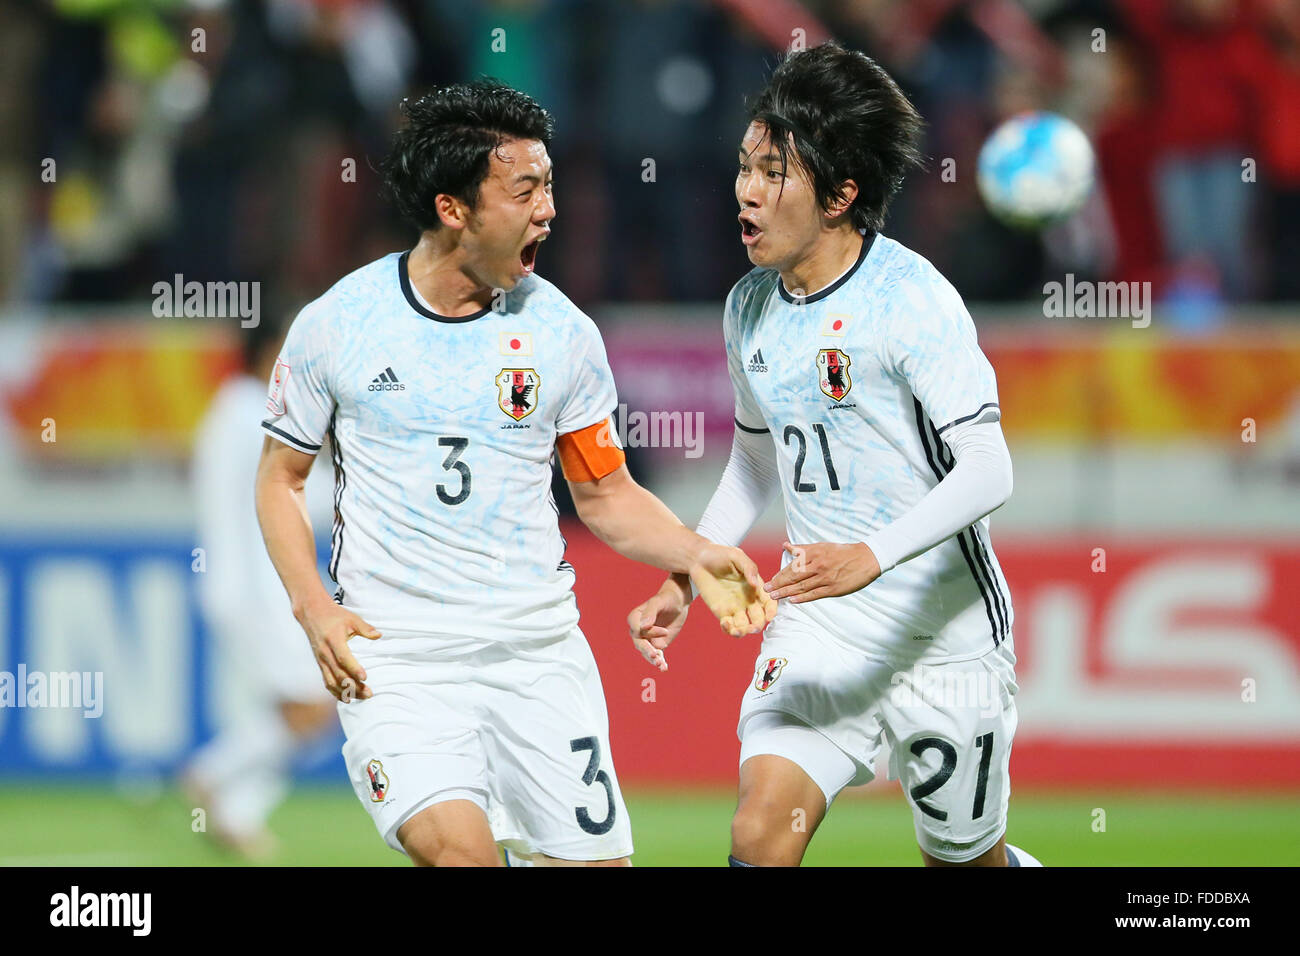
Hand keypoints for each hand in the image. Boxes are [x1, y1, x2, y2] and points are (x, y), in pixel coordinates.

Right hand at [295, 596, 381, 700]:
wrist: (312, 614)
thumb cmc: (334, 615)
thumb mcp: (351, 618)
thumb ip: (365, 628)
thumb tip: (379, 636)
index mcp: (333, 640)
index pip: (343, 658)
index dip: (353, 669)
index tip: (365, 677)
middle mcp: (325, 652)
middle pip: (338, 674)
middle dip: (353, 686)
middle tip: (369, 693)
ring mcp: (321, 659)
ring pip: (332, 681)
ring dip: (346, 692)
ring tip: (362, 697)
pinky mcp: (320, 663)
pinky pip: (326, 681)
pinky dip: (335, 692)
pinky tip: (346, 698)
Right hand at [627, 573, 691, 670]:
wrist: (678, 602)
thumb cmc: (666, 598)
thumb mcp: (659, 602)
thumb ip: (650, 612)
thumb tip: (643, 627)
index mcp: (634, 618)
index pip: (637, 630)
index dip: (649, 633)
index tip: (665, 631)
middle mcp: (638, 629)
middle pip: (639, 643)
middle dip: (647, 650)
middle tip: (656, 656)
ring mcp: (647, 638)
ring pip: (647, 652)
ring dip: (652, 659)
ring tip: (660, 665)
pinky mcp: (658, 644)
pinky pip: (657, 655)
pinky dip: (660, 662)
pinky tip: (664, 668)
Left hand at [690, 543, 777, 636]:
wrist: (698, 559)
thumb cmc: (719, 554)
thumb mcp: (736, 556)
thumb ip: (749, 568)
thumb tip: (756, 585)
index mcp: (755, 587)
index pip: (769, 602)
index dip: (771, 611)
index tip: (769, 616)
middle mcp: (748, 599)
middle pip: (759, 618)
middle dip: (758, 625)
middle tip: (753, 626)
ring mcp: (735, 607)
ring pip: (745, 626)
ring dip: (744, 632)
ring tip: (738, 630)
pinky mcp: (721, 612)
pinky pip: (729, 626)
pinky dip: (729, 630)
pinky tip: (725, 623)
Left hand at [765, 541, 880, 603]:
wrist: (866, 558)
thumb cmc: (843, 552)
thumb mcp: (822, 545)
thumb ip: (802, 548)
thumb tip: (785, 545)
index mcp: (814, 553)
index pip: (793, 565)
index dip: (780, 574)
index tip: (771, 580)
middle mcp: (818, 565)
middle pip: (794, 576)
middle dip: (778, 584)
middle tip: (767, 590)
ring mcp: (826, 577)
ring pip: (802, 586)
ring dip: (786, 592)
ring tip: (775, 597)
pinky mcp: (833, 588)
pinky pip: (815, 594)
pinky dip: (802, 598)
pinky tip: (792, 600)